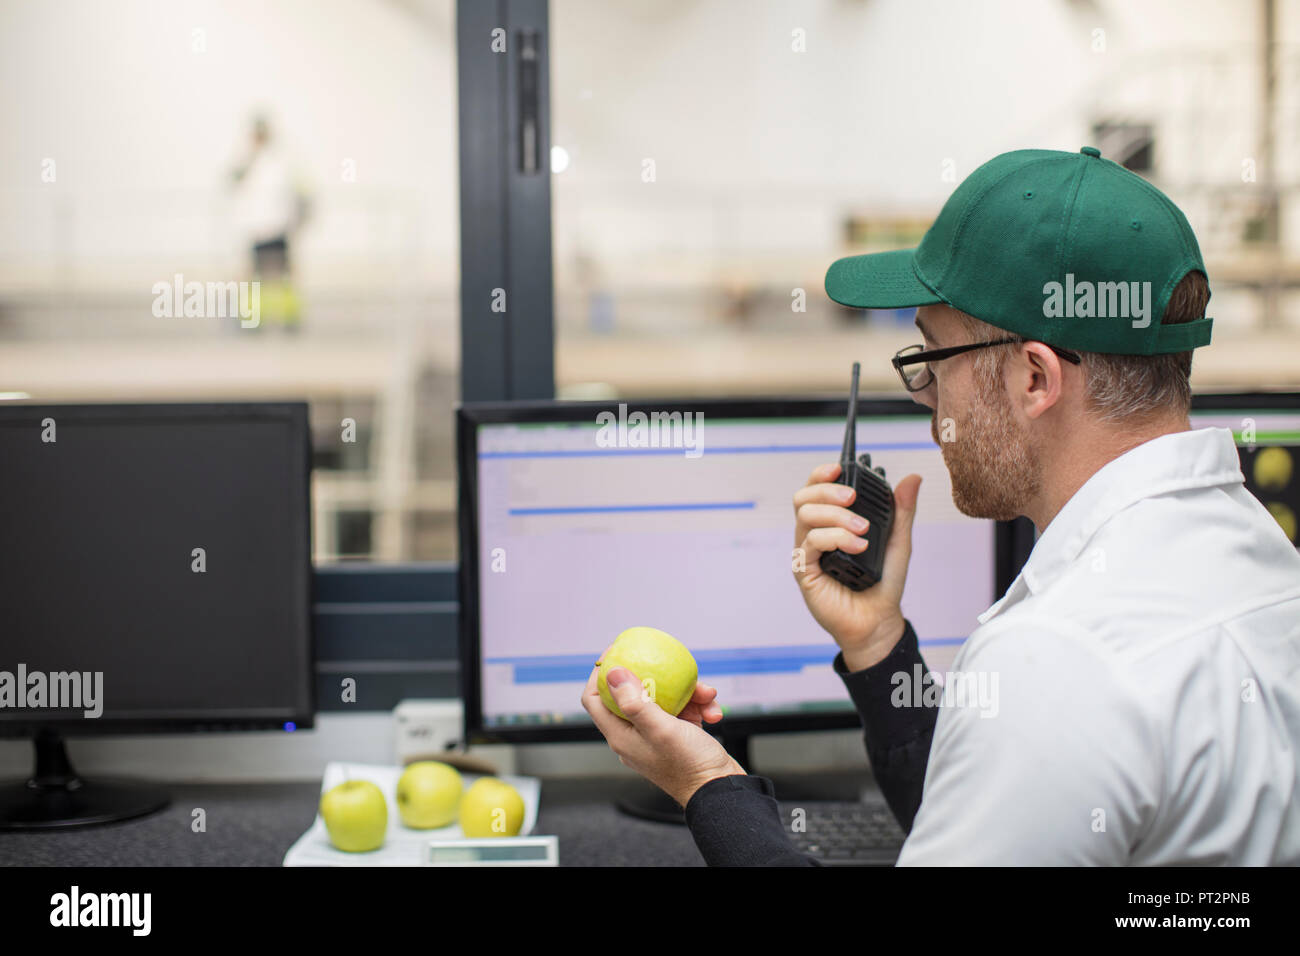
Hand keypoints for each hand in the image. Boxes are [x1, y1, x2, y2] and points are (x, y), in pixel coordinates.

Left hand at [581, 651, 744, 807]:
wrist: (719, 792)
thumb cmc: (689, 766)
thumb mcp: (661, 729)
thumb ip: (635, 702)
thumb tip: (613, 673)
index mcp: (621, 736)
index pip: (595, 699)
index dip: (600, 673)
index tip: (615, 652)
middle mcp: (634, 735)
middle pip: (632, 694)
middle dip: (654, 676)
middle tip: (661, 659)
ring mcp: (656, 736)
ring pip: (664, 700)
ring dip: (688, 693)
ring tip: (705, 694)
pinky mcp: (678, 736)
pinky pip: (684, 711)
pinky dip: (699, 707)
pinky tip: (713, 711)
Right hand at [792, 464, 921, 669]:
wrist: (880, 620)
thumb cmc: (884, 583)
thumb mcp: (898, 540)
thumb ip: (901, 510)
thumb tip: (912, 478)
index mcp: (831, 522)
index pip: (816, 489)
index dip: (821, 474)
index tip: (840, 467)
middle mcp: (814, 534)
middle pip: (803, 498)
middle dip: (826, 490)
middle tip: (852, 496)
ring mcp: (807, 552)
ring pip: (805, 516)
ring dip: (835, 515)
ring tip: (862, 529)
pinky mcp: (804, 571)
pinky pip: (810, 543)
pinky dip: (836, 539)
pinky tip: (857, 546)